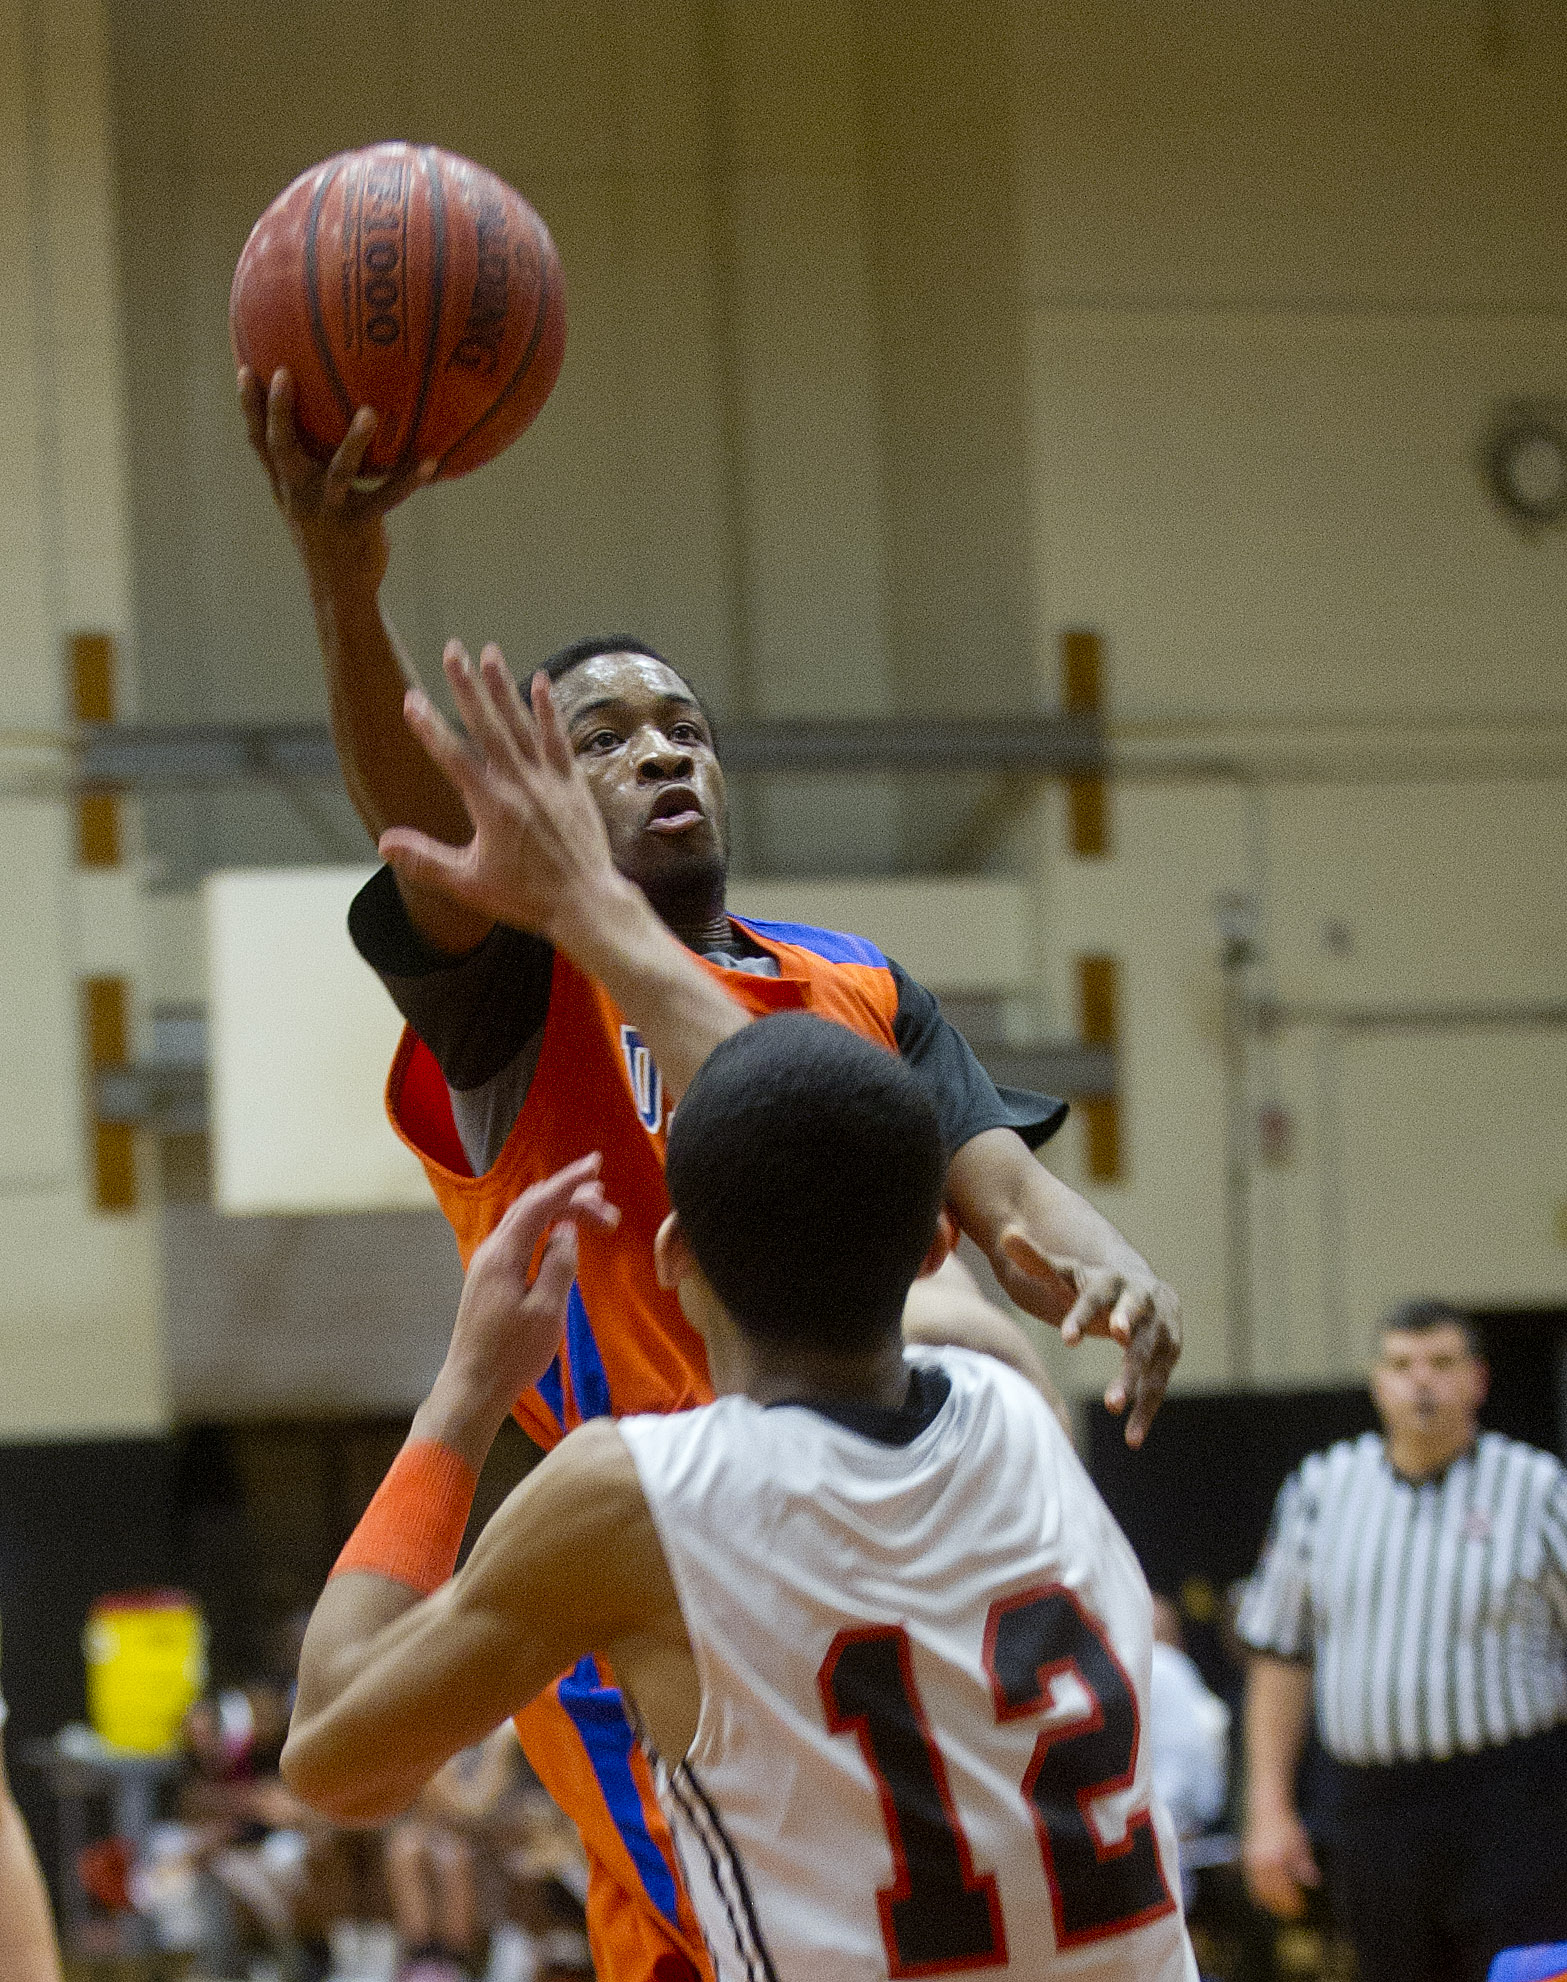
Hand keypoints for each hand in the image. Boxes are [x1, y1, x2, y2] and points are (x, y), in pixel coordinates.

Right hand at [237, 366, 432, 592]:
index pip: (259, 441)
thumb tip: (327, 420)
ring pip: (339, 471)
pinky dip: (408, 480)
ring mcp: (329, 509)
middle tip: (284, 373)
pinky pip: (386, 498)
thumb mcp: (307, 502)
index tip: (246, 369)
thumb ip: (308, 467)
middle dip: (280, 411)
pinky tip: (431, 462)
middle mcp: (300, 494)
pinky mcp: (359, 525)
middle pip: (283, 448)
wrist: (339, 589)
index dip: (250, 407)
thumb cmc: (327, 536)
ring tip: (369, 412)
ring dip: (354, 442)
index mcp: (286, 485)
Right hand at [379, 644, 625, 942]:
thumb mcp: (469, 883)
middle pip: (488, 726)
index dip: (430, 728)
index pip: (453, 758)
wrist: (585, 903)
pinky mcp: (573, 782)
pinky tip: (540, 680)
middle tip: (453, 649)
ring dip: (503, 686)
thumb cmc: (525, 897)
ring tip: (488, 652)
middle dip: (467, 686)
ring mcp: (549, 780)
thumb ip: (426, 860)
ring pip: (522, 724)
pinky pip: (558, 737)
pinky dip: (548, 709)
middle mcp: (520, 785)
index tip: (411, 699)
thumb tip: (384, 842)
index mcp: (491, 806)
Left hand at [416, 1156, 619, 1464]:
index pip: (539, 1204)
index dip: (568, 1182)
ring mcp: (487, 1265)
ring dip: (558, 1211)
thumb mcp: (548, 1311)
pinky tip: (562, 1236)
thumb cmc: (513, 1354)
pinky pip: (520, 1238)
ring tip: (593, 1213)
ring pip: (525, 1222)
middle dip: (569, 1195)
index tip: (596, 1165)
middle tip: (606, 1202)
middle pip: (531, 1207)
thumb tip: (566, 1229)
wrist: (473, 1387)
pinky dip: (545, 1228)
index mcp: (504, 1254)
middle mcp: (491, 1251)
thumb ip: (559, 1264)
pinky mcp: (490, 1279)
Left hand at [991, 1228, 1180, 1446]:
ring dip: (1133, 1382)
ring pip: (1148, 1357)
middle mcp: (1143, 1301)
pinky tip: (1132, 1438)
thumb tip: (1005, 1235)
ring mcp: (1161, 1328)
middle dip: (1124, 1344)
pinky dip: (1146, 1410)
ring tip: (1112, 1407)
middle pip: (1134, 1324)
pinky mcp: (1170, 1353)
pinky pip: (1158, 1384)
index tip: (1065, 1339)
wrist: (1143, 1290)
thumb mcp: (1066, 1274)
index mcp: (1113, 1280)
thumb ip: (1037, 1260)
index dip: (1081, 1315)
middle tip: (1113, 1357)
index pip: (1095, 1297)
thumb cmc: (1093, 1286)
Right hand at [1242, 1805, 1320, 1918]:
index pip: (1285, 1889)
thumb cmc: (1287, 1825)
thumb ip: (1305, 1864)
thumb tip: (1314, 1882)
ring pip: (1257, 1889)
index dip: (1292, 1902)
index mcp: (1277, 1860)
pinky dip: (1256, 1892)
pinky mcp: (1246, 1857)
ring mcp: (1252, 1860)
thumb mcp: (1300, 1843)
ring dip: (1267, 1901)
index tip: (1299, 1910)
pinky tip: (1262, 1900)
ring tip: (1276, 1908)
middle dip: (1280, 1905)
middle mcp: (1262, 1862)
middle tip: (1289, 1913)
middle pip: (1271, 1892)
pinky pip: (1250, 1881)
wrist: (1267, 1808)